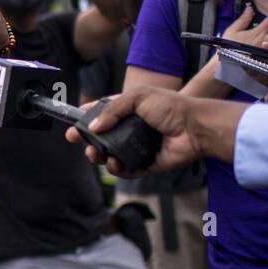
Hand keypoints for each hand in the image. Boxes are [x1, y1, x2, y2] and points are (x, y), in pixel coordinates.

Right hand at [65, 87, 246, 174]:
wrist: (195, 127)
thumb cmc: (171, 107)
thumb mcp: (137, 97)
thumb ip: (112, 110)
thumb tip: (93, 128)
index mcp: (127, 111)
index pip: (100, 116)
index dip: (84, 122)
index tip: (72, 129)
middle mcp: (130, 130)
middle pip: (101, 139)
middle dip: (88, 143)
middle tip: (84, 145)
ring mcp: (137, 148)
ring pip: (110, 157)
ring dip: (100, 158)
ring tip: (99, 156)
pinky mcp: (145, 165)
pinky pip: (126, 171)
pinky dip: (118, 170)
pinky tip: (116, 164)